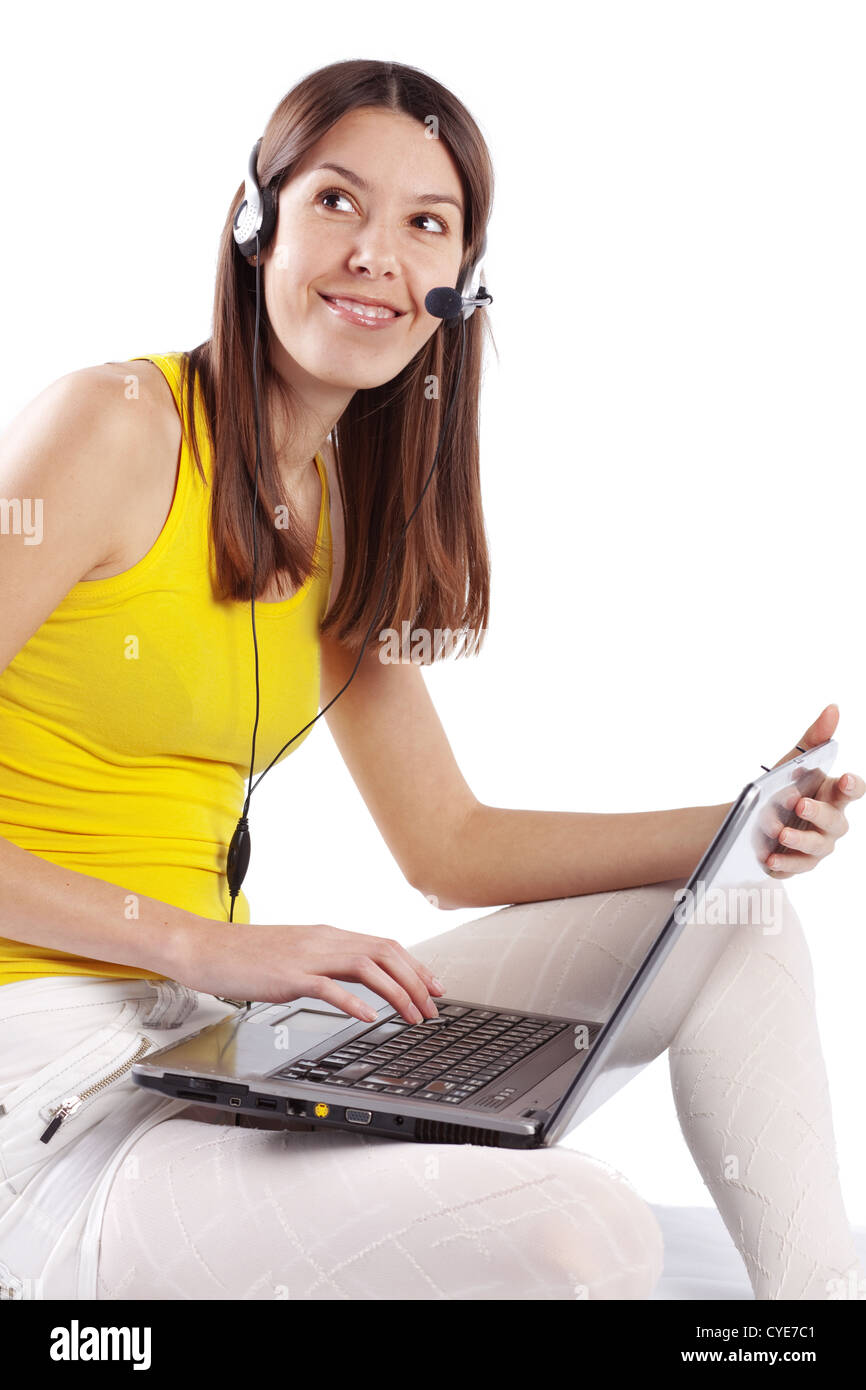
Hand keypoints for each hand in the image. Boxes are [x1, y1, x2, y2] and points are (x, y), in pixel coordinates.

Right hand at [174, 920, 445, 1022]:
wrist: (205, 947)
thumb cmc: (246, 954)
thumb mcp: (296, 953)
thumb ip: (326, 961)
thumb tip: (355, 979)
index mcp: (328, 935)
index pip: (385, 945)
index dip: (416, 966)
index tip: (434, 987)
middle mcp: (323, 940)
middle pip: (385, 953)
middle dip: (416, 981)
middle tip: (433, 1007)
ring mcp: (306, 956)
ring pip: (366, 967)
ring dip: (397, 992)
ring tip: (413, 1015)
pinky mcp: (288, 975)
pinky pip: (329, 986)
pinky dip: (354, 1001)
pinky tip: (370, 1017)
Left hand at [765, 703, 862, 877]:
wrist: (751, 818)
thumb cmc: (784, 787)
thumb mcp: (794, 762)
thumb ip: (815, 739)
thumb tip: (833, 708)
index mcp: (833, 795)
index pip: (852, 791)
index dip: (852, 786)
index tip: (845, 779)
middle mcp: (831, 823)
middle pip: (836, 821)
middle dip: (820, 813)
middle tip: (799, 804)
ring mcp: (817, 846)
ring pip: (818, 847)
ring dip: (801, 840)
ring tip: (781, 833)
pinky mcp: (798, 864)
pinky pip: (796, 867)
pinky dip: (785, 863)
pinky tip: (770, 858)